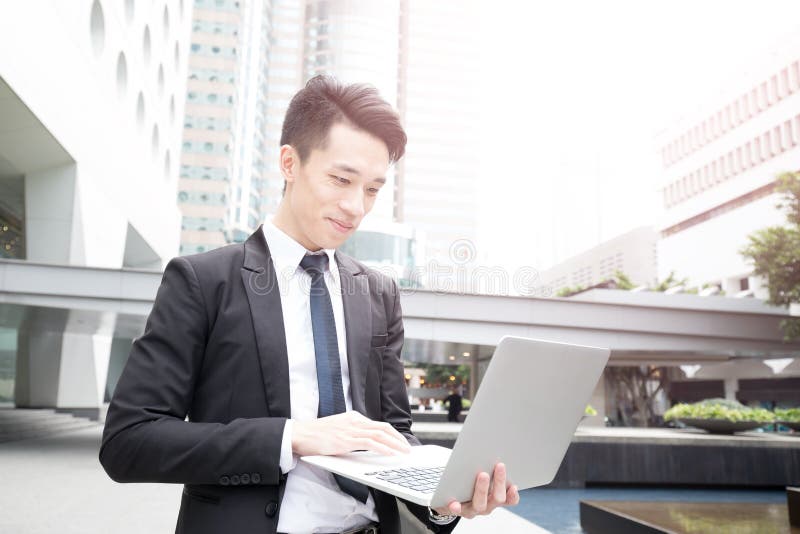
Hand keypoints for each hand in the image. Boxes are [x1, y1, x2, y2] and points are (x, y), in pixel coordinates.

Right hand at [292, 411, 411, 456]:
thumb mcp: (337, 430)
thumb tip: (365, 444)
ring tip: (403, 452)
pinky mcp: (346, 440)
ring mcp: (350, 430)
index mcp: (353, 417)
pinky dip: (383, 448)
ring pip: (380, 434)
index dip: (392, 434)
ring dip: (395, 444)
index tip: (400, 442)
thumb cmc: (315, 435)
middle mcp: (354, 421)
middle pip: (383, 427)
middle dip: (398, 438)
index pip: (378, 424)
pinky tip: (390, 454)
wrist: (299, 434)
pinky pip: (370, 443)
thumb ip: (351, 433)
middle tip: (406, 448)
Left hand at [433, 462, 519, 518]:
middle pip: (497, 498)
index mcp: (496, 498)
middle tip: (499, 466)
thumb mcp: (484, 477)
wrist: (451, 496)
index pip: (510, 500)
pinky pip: (457, 510)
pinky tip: (454, 503)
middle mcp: (487, 506)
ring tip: (482, 475)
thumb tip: (493, 450)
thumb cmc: (471, 483)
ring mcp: (473, 509)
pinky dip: (457, 507)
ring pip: (480, 504)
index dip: (513, 495)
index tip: (514, 485)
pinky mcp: (458, 510)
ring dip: (482, 489)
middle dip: (499, 482)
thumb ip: (490, 468)